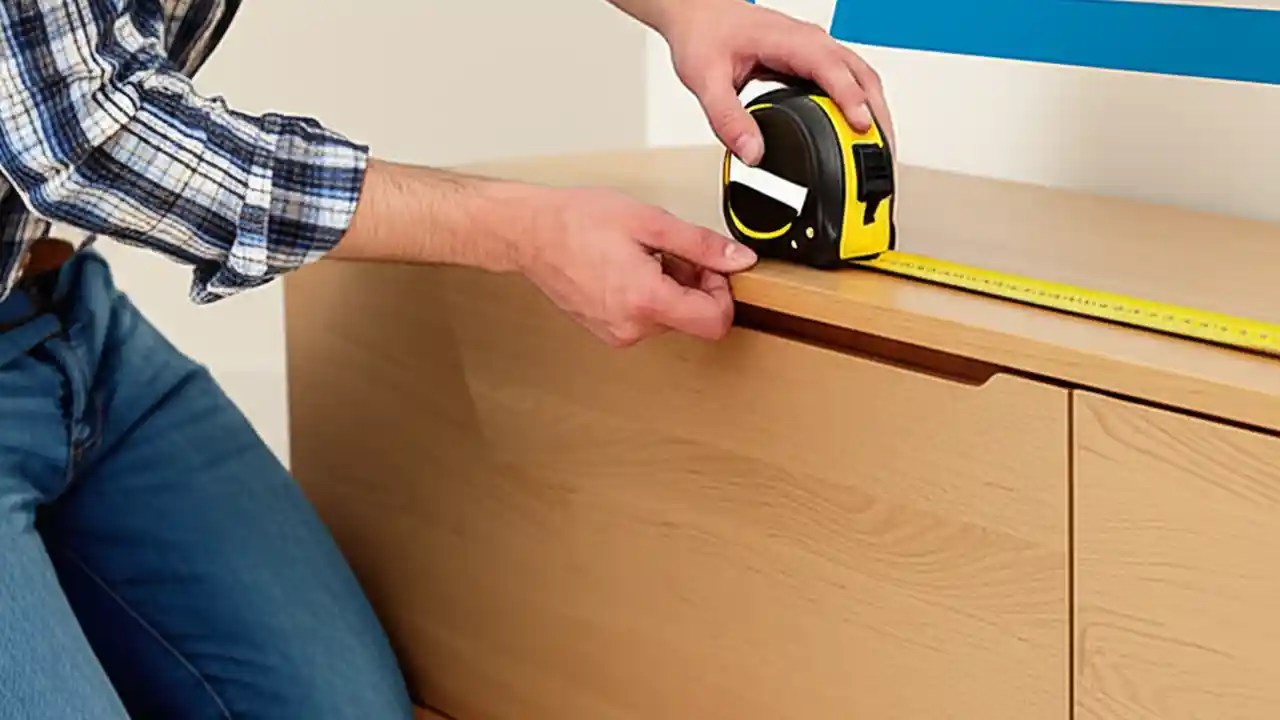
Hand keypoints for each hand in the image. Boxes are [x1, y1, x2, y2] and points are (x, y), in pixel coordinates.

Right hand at [518, 187, 757, 347]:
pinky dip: (650, 296)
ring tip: (645, 256)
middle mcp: (633, 327)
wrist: (530, 232)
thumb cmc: (577, 222)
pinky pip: (646, 319)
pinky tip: (630, 268)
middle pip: (693, 318)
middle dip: (695, 284)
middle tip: (673, 251)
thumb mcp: (650, 221)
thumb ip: (701, 244)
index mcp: (646, 301)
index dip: (723, 292)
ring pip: (671, 318)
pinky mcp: (608, 332)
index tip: (712, 267)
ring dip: (672, 288)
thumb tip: (739, 259)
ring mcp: (618, 333)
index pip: (715, 322)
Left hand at [658, 0, 893, 164]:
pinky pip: (847, 81)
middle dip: (876, 113)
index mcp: (789, 41)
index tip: (863, 126)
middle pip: (860, 75)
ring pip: (860, 77)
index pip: (832, 68)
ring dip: (873, 109)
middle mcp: (810, 42)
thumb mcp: (707, 80)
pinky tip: (857, 130)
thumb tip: (751, 151)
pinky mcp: (812, 60)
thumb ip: (727, 119)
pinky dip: (859, 105)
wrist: (699, 13)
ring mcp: (815, 49)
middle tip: (880, 153)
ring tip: (877, 149)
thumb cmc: (705, 35)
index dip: (851, 98)